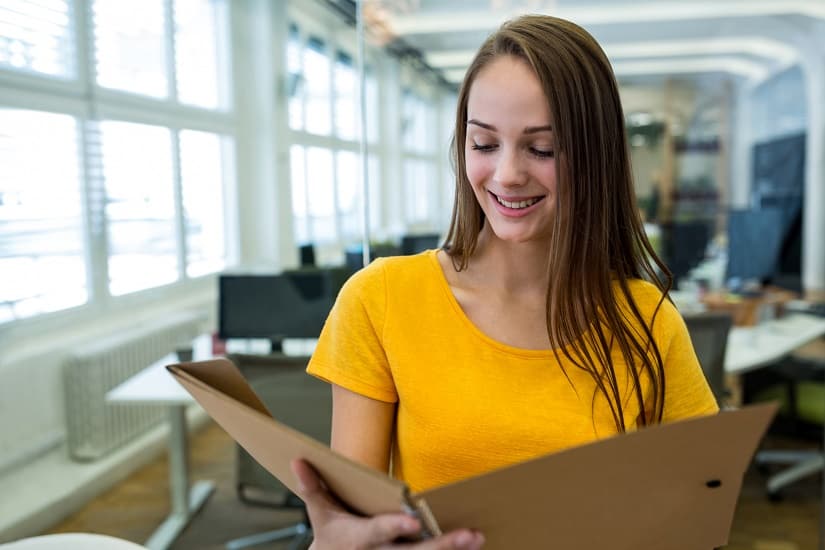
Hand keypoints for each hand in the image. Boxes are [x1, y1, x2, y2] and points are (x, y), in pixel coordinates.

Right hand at [291, 459, 484, 549]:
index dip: (395, 526)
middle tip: (470, 534)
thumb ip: (312, 487)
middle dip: (443, 546)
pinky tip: (470, 549)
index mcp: (359, 539)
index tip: (414, 520)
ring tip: (477, 539)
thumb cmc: (331, 537)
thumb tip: (299, 460)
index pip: (379, 531)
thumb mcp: (319, 513)